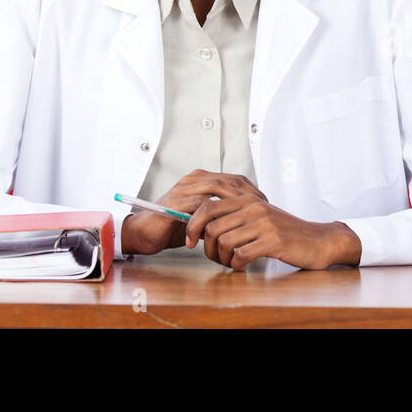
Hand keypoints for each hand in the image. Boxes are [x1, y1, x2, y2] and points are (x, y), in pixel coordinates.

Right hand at [120, 170, 266, 255]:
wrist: (146, 233)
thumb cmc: (174, 226)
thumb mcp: (203, 218)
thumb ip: (219, 213)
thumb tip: (246, 217)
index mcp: (200, 179)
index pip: (233, 179)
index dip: (251, 190)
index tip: (265, 203)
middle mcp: (193, 180)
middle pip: (228, 181)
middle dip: (248, 195)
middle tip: (262, 209)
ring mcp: (184, 189)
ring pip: (216, 190)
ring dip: (234, 203)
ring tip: (248, 216)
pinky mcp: (176, 202)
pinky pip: (200, 205)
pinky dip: (216, 215)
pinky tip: (228, 225)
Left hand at [185, 195, 362, 270]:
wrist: (319, 240)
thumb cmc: (287, 232)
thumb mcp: (260, 216)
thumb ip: (236, 216)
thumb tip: (205, 224)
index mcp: (247, 199)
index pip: (207, 206)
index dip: (193, 224)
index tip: (190, 240)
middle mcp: (253, 207)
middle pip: (210, 224)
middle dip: (204, 245)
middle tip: (210, 256)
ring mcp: (263, 223)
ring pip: (223, 241)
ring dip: (220, 258)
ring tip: (227, 263)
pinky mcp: (273, 241)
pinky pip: (240, 255)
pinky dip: (235, 265)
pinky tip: (241, 267)